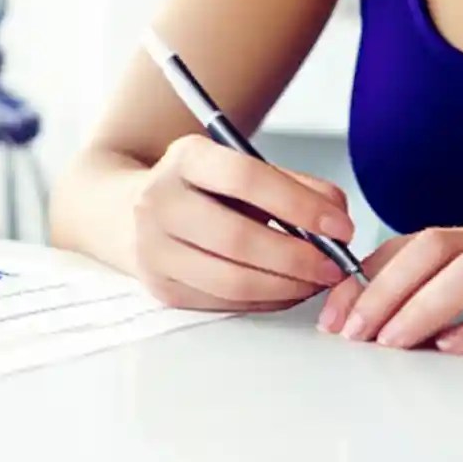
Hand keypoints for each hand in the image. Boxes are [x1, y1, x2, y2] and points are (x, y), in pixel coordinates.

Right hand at [133, 134, 354, 311]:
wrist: (122, 211)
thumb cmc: (196, 188)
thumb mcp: (236, 167)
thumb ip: (290, 185)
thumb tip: (337, 219)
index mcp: (184, 159)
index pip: (245, 178)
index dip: (300, 205)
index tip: (340, 227)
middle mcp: (159, 202)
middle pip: (238, 238)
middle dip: (298, 258)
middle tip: (335, 266)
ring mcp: (154, 249)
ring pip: (232, 279)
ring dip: (287, 287)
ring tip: (315, 281)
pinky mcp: (161, 287)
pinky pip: (225, 302)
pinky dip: (266, 300)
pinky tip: (285, 289)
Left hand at [318, 227, 462, 354]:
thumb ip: (418, 296)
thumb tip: (349, 316)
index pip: (407, 245)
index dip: (363, 278)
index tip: (332, 317)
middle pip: (433, 248)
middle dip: (384, 290)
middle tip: (355, 331)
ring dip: (423, 306)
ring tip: (392, 341)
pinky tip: (448, 348)